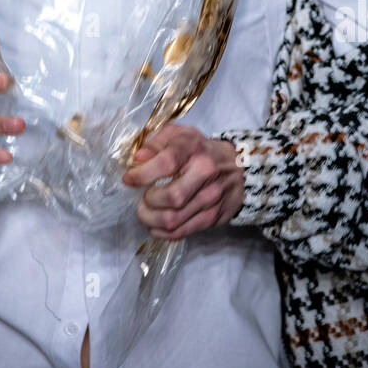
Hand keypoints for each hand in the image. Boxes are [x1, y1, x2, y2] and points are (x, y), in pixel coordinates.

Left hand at [121, 122, 244, 239]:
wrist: (239, 167)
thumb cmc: (200, 149)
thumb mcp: (179, 135)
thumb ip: (155, 142)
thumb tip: (137, 159)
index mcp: (194, 148)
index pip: (166, 163)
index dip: (142, 174)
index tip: (129, 180)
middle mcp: (206, 173)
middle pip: (171, 197)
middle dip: (148, 202)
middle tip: (141, 199)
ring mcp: (212, 198)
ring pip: (175, 219)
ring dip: (151, 220)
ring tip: (145, 213)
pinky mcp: (214, 217)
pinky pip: (183, 232)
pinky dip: (164, 232)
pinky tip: (156, 225)